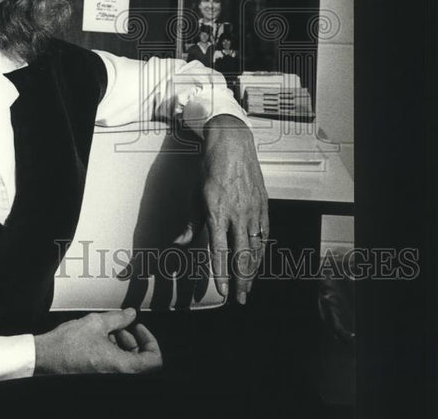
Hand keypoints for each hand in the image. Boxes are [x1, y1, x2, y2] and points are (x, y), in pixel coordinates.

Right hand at [33, 308, 161, 374]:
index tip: (140, 329)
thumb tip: (131, 314)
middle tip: (121, 327)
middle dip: (133, 340)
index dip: (150, 341)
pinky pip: (115, 365)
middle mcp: (117, 377)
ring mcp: (107, 378)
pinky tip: (100, 339)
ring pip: (127, 363)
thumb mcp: (97, 323)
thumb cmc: (67, 345)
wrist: (45, 357)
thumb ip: (119, 318)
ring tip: (108, 330)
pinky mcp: (98, 376)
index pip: (154, 361)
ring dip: (122, 344)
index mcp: (121, 367)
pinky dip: (112, 351)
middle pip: (140, 361)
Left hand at [176, 115, 268, 304]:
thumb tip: (180, 243)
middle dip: (241, 280)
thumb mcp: (195, 194)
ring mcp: (252, 209)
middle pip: (241, 255)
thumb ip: (191, 222)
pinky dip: (262, 250)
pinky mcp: (262, 204)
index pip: (219, 250)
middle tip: (240, 298)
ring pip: (255, 247)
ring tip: (249, 286)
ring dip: (253, 269)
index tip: (223, 291)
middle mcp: (237, 214)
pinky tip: (259, 261)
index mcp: (217, 212)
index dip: (221, 273)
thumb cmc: (210, 168)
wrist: (232, 145)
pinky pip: (264, 233)